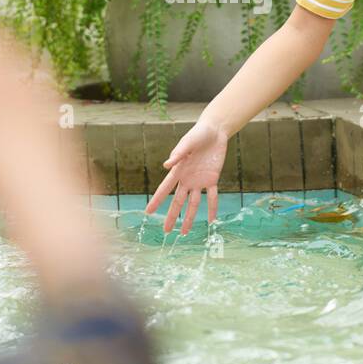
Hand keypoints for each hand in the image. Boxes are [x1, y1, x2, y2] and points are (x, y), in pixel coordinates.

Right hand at [145, 119, 227, 234]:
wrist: (215, 131)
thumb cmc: (197, 134)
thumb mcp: (187, 142)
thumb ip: (178, 153)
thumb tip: (166, 165)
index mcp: (178, 170)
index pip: (164, 189)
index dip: (157, 201)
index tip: (148, 212)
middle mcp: (186, 179)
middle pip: (177, 201)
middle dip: (172, 216)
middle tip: (166, 231)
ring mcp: (199, 181)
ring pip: (193, 203)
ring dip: (190, 217)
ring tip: (184, 232)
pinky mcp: (212, 179)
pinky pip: (212, 196)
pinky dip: (212, 208)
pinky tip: (211, 220)